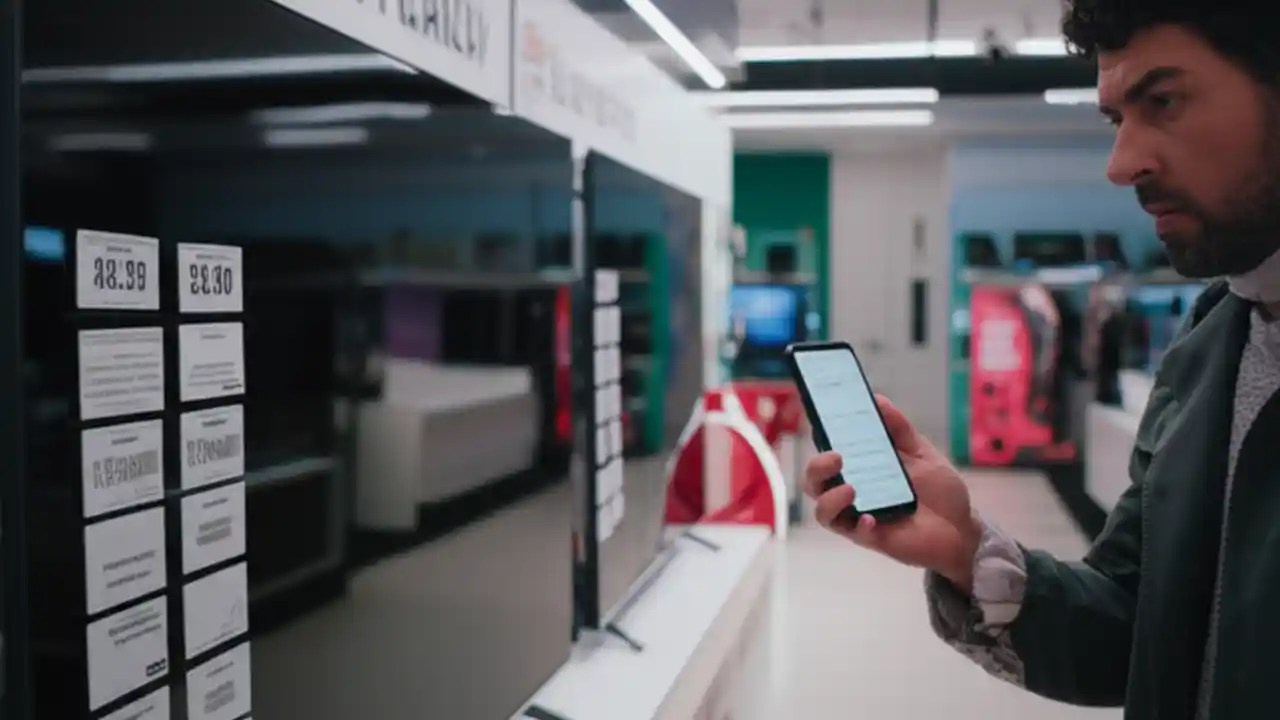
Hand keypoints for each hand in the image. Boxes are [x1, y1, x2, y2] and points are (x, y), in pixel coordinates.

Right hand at [802, 395, 981, 592]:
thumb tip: (877, 399)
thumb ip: (899, 429)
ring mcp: (859, 516)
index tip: (822, 419)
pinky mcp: (871, 538)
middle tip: (837, 457)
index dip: (819, 437)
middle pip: (814, 482)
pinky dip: (858, 524)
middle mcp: (852, 492)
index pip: (828, 453)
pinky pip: (851, 532)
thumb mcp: (921, 453)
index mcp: (861, 469)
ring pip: (822, 511)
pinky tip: (872, 519)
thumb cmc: (939, 492)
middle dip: (816, 467)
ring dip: (830, 498)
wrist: (963, 529)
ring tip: (852, 489)